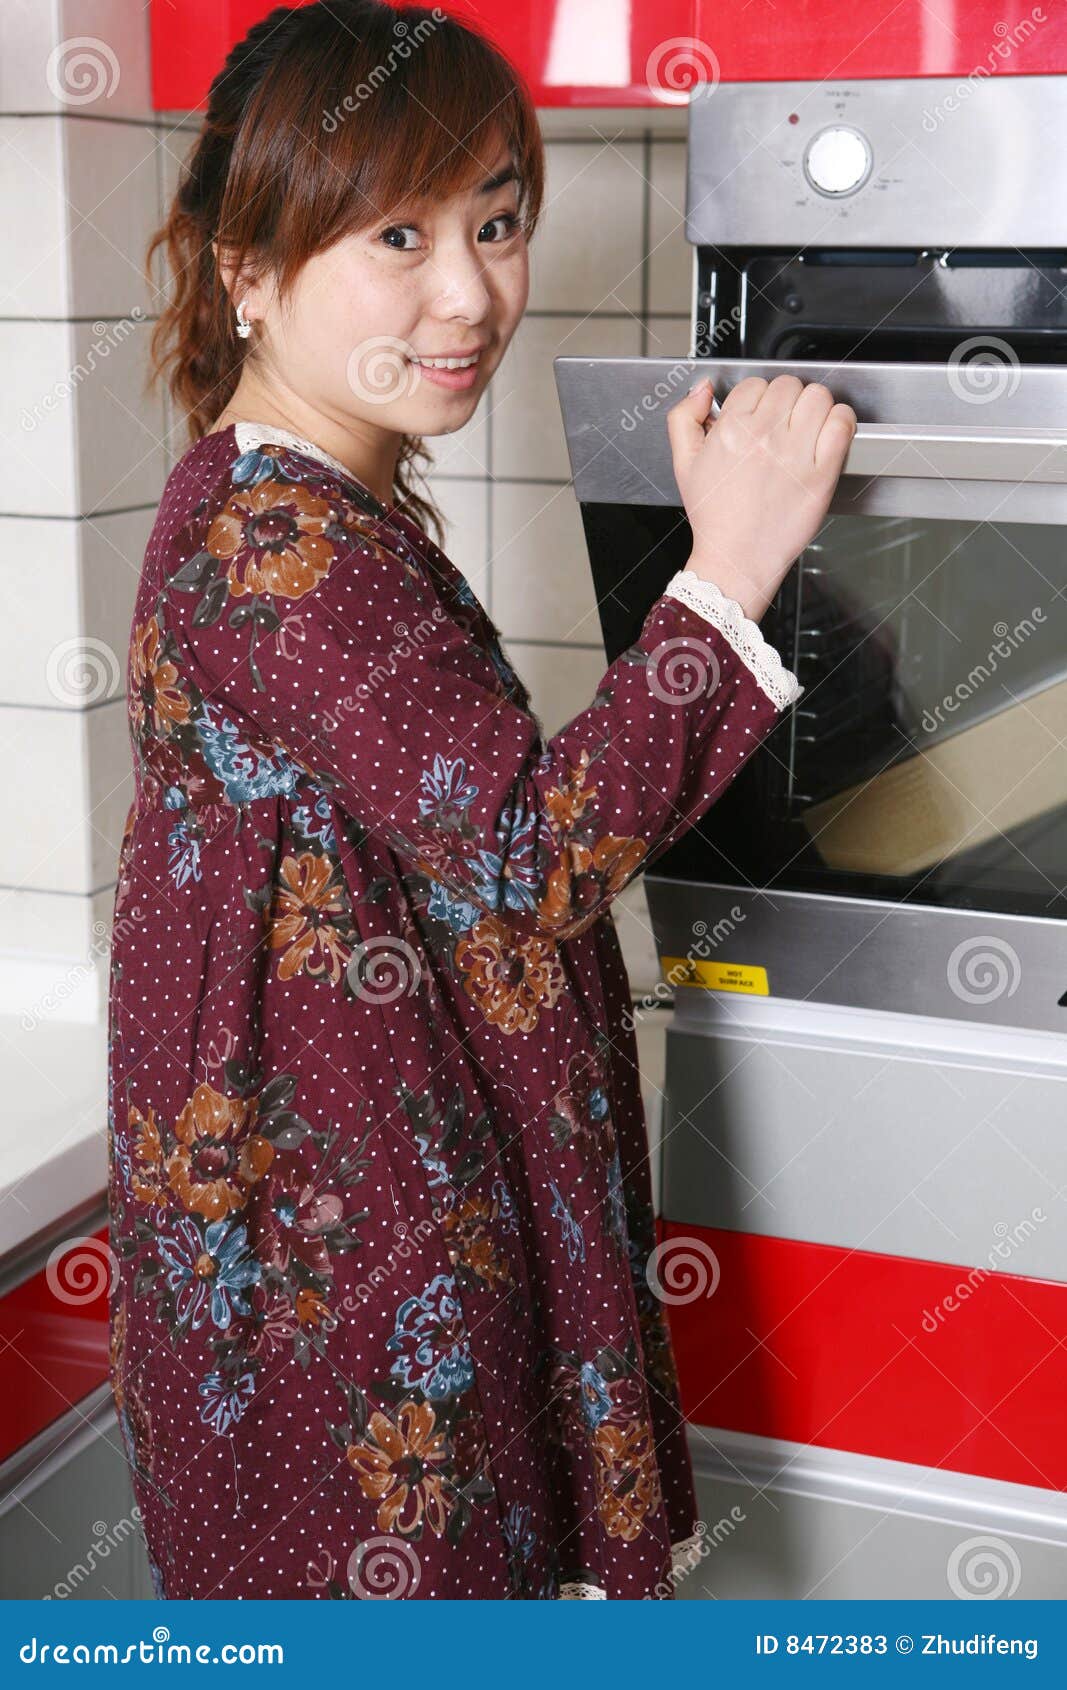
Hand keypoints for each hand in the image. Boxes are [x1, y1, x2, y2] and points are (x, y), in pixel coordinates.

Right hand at [667, 373, 857, 622]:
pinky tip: (829, 433)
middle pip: (788, 385)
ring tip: (806, 426)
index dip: (758, 398)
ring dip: (814, 406)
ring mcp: (795, 454)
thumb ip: (683, 418)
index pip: (755, 384)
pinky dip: (841, 421)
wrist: (736, 559)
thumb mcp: (683, 464)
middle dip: (785, 400)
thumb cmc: (715, 517)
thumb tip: (704, 389)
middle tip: (783, 422)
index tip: (759, 416)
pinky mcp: (821, 473)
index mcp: (731, 430)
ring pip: (818, 396)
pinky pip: (842, 424)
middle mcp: (764, 438)